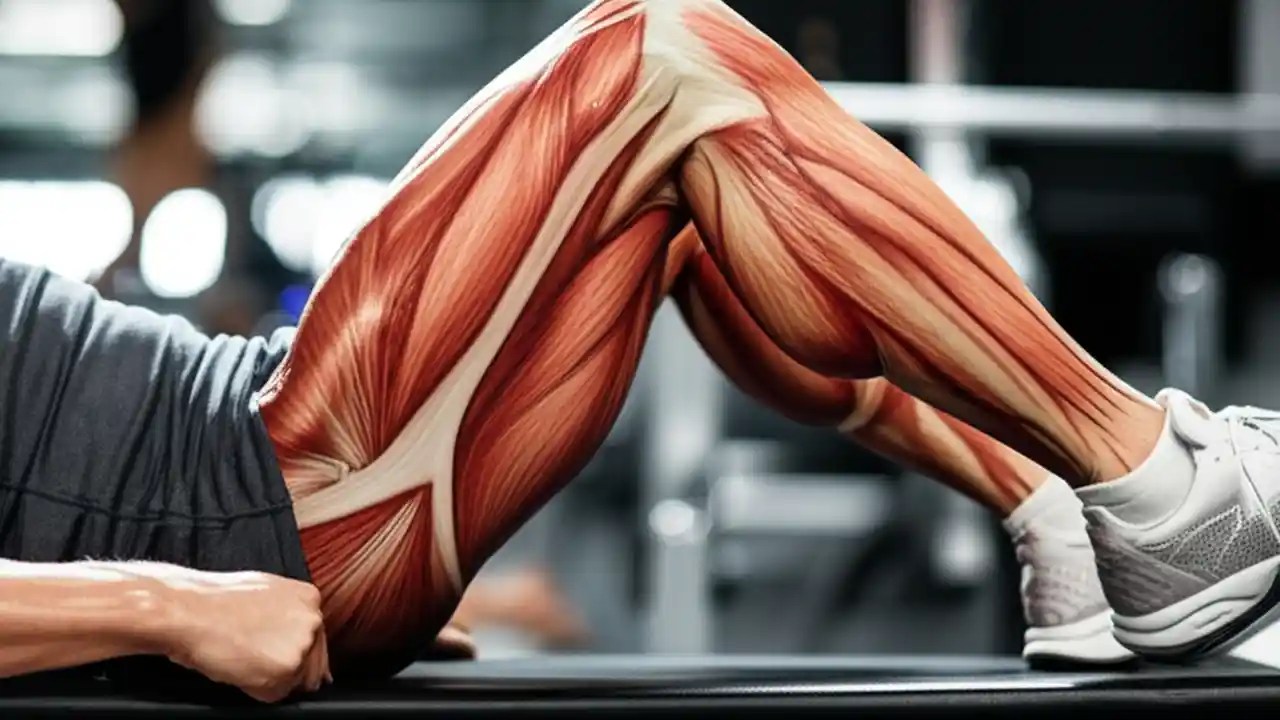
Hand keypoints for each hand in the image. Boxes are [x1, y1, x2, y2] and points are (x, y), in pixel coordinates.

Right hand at [152, 568, 329, 702]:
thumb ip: (290, 615)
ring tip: (243, 657)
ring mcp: (302, 645)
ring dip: (271, 678)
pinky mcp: (286, 669)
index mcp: (309, 598)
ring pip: (296, 681)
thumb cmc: (214, 602)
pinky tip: (239, 667)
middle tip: (253, 657)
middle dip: (287, 668)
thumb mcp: (265, 595)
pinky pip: (276, 694)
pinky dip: (257, 689)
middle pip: (314, 665)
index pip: (316, 641)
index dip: (293, 654)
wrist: (187, 612)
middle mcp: (313, 620)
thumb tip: (301, 638)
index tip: (275, 654)